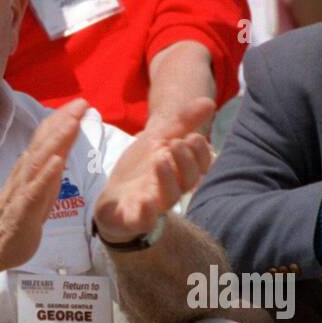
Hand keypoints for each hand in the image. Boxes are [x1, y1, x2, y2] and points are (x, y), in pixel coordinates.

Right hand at [0, 99, 87, 269]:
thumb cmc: (21, 212)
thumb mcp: (43, 184)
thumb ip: (54, 162)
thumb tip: (66, 141)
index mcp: (32, 165)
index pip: (47, 136)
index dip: (63, 118)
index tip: (81, 102)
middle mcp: (26, 171)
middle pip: (45, 141)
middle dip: (63, 121)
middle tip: (81, 103)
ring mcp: (23, 188)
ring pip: (40, 160)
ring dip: (56, 140)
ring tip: (71, 123)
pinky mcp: (23, 208)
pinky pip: (35, 189)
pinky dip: (46, 174)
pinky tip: (57, 162)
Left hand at [92, 98, 214, 242]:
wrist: (112, 198)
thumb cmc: (139, 169)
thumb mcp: (156, 140)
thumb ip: (181, 123)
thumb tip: (209, 102)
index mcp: (179, 172)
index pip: (201, 166)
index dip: (201, 154)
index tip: (193, 137)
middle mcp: (170, 190)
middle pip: (187, 181)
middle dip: (186, 162)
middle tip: (176, 144)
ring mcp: (152, 206)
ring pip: (168, 199)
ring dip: (167, 179)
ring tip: (160, 159)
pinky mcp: (133, 219)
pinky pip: (143, 220)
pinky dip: (146, 213)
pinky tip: (143, 200)